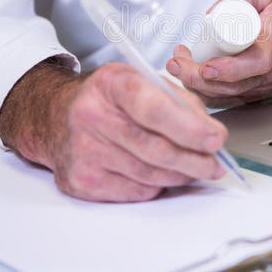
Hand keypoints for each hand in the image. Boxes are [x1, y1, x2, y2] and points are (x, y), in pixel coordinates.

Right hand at [0, 60, 227, 201]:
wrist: (54, 118)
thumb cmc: (108, 98)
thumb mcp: (140, 80)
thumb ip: (178, 100)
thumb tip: (210, 132)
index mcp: (111, 84)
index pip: (154, 108)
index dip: (189, 127)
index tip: (216, 139)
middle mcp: (92, 116)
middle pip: (155, 148)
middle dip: (194, 159)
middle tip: (215, 163)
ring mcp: (84, 151)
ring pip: (149, 174)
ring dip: (180, 175)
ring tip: (196, 169)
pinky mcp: (81, 180)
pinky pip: (136, 190)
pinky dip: (157, 185)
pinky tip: (163, 175)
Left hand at [165, 0, 271, 103]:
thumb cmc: (268, 17)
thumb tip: (213, 14)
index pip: (257, 63)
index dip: (231, 68)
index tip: (206, 67)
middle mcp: (270, 72)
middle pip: (234, 85)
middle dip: (200, 78)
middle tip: (178, 64)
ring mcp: (259, 88)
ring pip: (225, 96)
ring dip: (195, 84)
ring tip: (177, 65)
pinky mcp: (247, 95)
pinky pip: (223, 100)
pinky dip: (201, 93)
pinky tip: (185, 78)